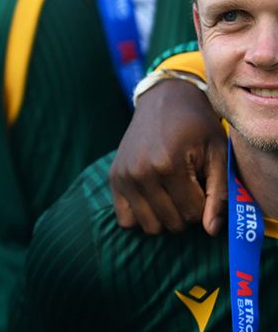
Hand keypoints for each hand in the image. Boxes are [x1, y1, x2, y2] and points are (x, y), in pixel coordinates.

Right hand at [109, 79, 226, 235]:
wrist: (163, 100)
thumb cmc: (197, 126)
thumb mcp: (217, 153)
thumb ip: (218, 193)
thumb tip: (211, 230)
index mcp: (167, 164)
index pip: (192, 213)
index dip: (206, 206)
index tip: (204, 186)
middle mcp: (139, 172)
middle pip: (172, 222)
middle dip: (187, 213)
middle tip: (190, 189)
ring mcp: (123, 176)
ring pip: (149, 226)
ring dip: (166, 217)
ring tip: (173, 195)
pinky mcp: (114, 178)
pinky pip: (125, 220)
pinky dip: (142, 217)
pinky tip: (154, 200)